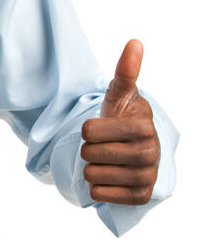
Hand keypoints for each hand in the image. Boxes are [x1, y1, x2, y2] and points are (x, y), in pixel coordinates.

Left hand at [80, 39, 159, 205]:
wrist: (133, 151)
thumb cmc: (122, 119)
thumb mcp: (120, 95)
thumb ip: (125, 72)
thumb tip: (134, 42)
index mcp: (143, 126)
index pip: (89, 130)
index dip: (88, 129)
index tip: (102, 128)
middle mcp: (150, 153)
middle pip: (89, 153)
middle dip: (89, 149)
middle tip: (103, 146)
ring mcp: (146, 177)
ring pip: (92, 175)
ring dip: (92, 168)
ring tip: (107, 161)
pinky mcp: (139, 197)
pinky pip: (99, 195)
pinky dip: (97, 188)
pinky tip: (110, 178)